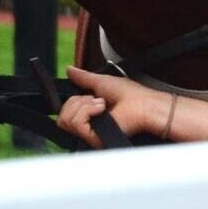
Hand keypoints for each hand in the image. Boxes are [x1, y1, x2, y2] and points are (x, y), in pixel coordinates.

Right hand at [57, 65, 171, 145]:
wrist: (145, 105)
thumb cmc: (132, 95)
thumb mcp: (102, 82)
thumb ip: (84, 78)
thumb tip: (69, 69)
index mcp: (89, 114)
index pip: (65, 111)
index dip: (72, 100)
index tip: (89, 94)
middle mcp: (88, 126)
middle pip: (62, 116)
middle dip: (78, 101)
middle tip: (99, 100)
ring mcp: (90, 134)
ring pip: (65, 120)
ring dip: (84, 105)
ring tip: (102, 105)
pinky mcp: (94, 139)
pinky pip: (75, 124)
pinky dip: (87, 111)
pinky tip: (102, 110)